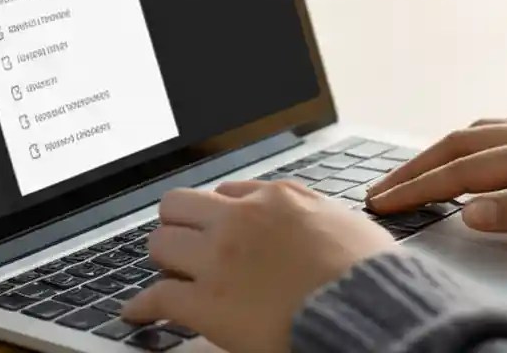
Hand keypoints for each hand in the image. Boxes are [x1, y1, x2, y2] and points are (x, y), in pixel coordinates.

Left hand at [123, 180, 395, 352]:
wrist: (366, 313)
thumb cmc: (368, 276)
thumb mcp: (348, 222)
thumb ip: (315, 210)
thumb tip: (304, 210)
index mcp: (277, 199)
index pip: (227, 193)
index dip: (220, 214)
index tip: (218, 228)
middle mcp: (240, 220)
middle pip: (179, 205)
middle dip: (179, 225)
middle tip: (185, 246)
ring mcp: (219, 260)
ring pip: (160, 243)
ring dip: (164, 259)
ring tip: (169, 274)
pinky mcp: (206, 302)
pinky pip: (156, 296)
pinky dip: (144, 307)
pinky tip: (138, 313)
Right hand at [366, 120, 506, 246]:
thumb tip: (468, 211)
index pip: (461, 171)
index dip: (418, 188)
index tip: (382, 204)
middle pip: (459, 144)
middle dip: (415, 168)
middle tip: (380, 191)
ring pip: (477, 133)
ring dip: (439, 152)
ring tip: (412, 172)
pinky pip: (501, 130)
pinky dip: (472, 141)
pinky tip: (473, 149)